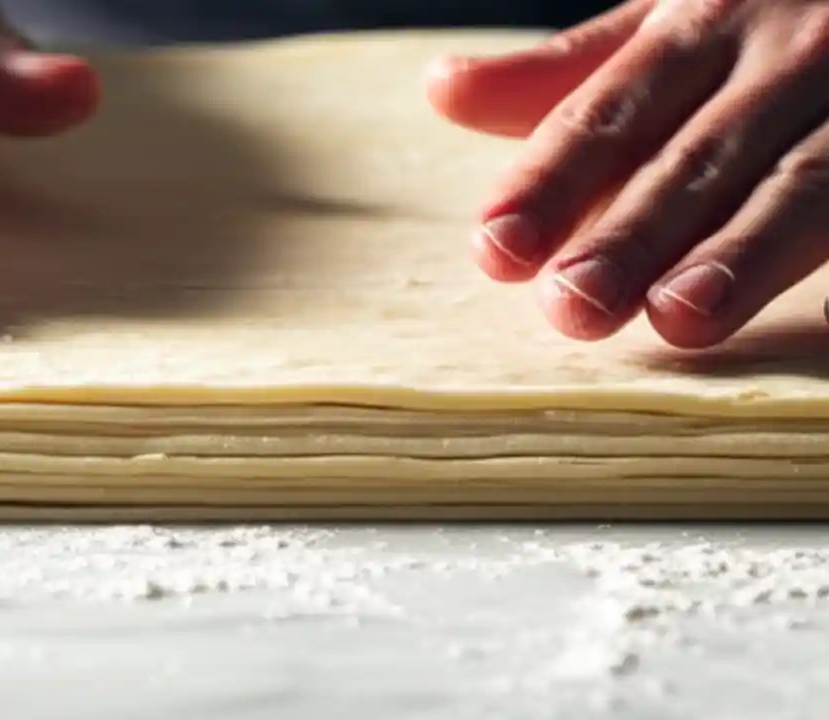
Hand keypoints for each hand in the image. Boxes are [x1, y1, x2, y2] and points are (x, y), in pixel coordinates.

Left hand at [427, 0, 828, 347]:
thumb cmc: (769, 15)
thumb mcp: (669, 20)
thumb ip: (566, 74)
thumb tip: (443, 88)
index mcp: (704, 19)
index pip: (612, 110)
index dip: (552, 179)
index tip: (495, 245)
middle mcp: (787, 51)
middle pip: (699, 155)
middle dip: (636, 232)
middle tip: (573, 305)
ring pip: (803, 182)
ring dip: (741, 253)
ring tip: (680, 317)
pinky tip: (826, 317)